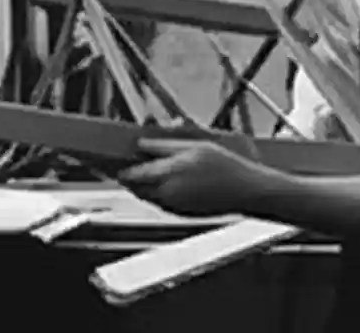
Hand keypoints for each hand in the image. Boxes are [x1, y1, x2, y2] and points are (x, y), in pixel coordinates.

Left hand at [116, 138, 268, 216]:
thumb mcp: (195, 147)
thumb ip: (165, 147)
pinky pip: (161, 202)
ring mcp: (175, 206)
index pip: (134, 174)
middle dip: (129, 177)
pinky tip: (164, 182)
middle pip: (136, 188)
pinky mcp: (181, 214)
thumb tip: (142, 145)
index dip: (121, 168)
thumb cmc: (225, 165)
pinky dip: (156, 193)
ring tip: (142, 171)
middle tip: (124, 164)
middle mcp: (168, 194)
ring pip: (147, 196)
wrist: (246, 192)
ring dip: (142, 185)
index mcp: (170, 174)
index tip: (113, 161)